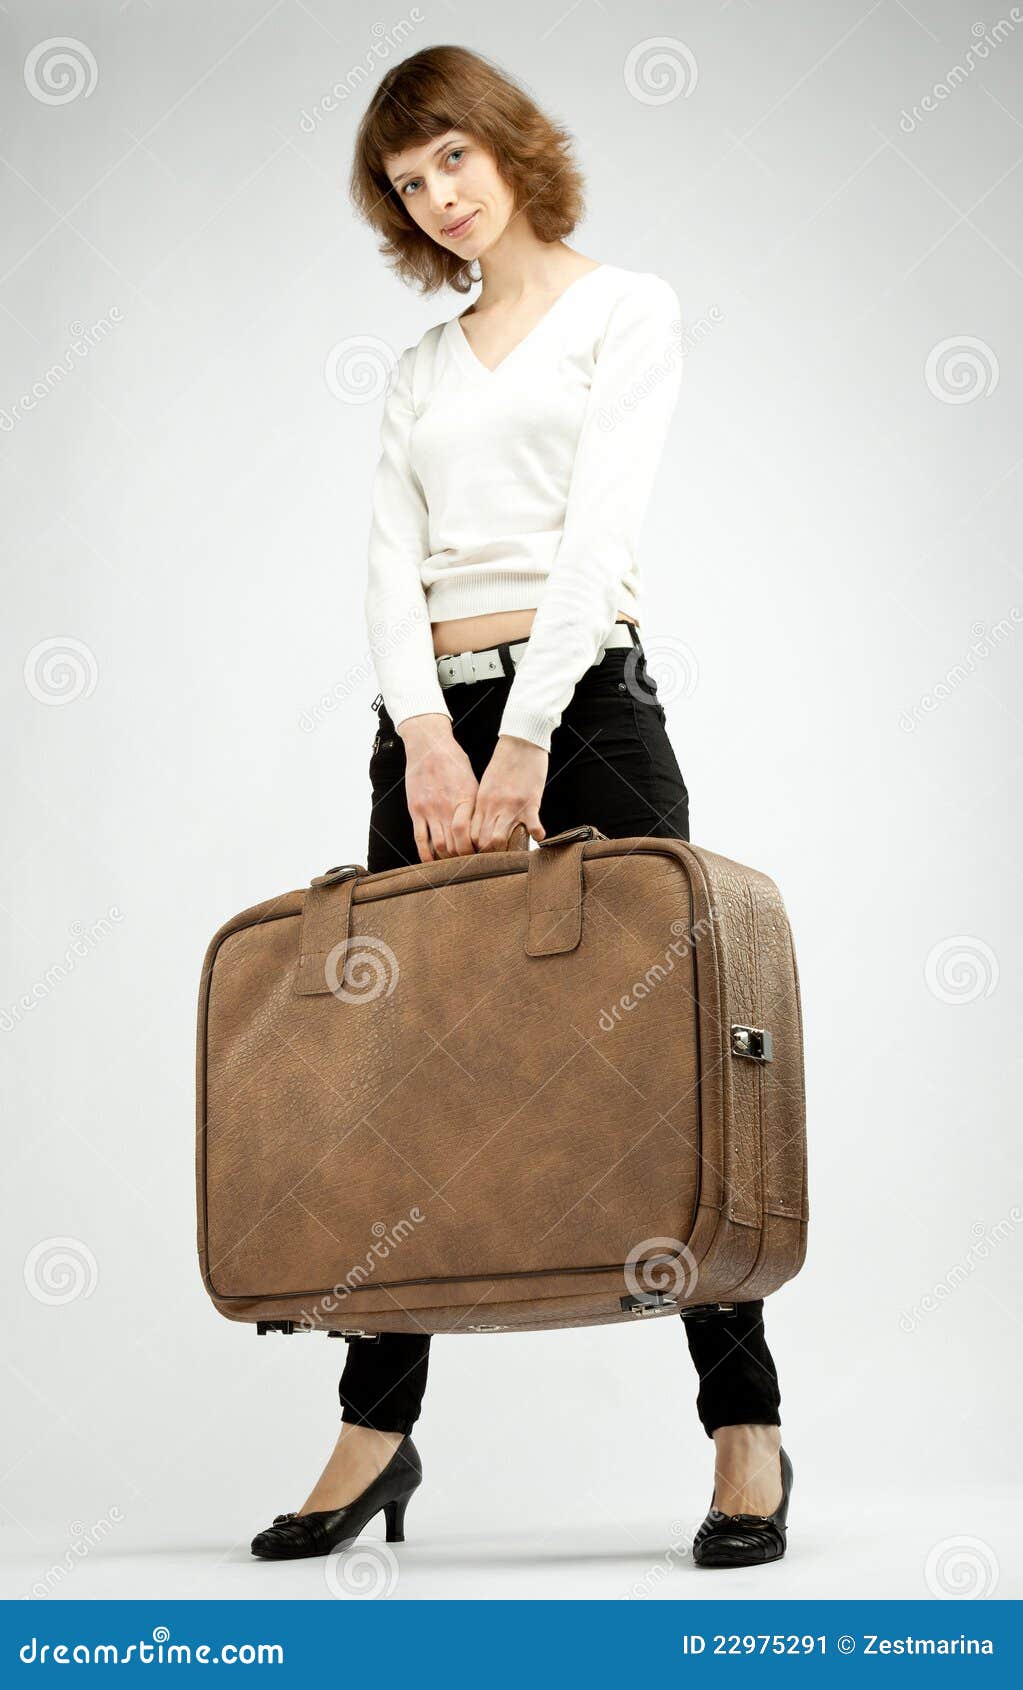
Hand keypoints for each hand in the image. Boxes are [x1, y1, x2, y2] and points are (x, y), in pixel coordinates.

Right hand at [398, 714, 478, 862]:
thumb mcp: (471, 780)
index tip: (479, 857)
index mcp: (464, 800)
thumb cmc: (453, 760)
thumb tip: (485, 825)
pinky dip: (425, 853)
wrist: (428, 745)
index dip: (473, 850)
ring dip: (446, 858)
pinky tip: (430, 862)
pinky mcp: (416, 810)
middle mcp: (446, 807)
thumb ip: (475, 804)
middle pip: (454, 844)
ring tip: (452, 864)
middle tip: (468, 865)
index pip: (467, 834)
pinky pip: (420, 838)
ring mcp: (429, 810)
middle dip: (462, 858)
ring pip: (438, 845)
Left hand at [470, 733, 547, 851]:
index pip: (471, 833)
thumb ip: (486, 805)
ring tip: (516, 851)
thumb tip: (485, 826)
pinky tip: (539, 836)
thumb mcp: (489, 784)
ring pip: (499, 838)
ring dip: (507, 849)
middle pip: (482, 841)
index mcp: (481, 802)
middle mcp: (493, 806)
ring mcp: (511, 805)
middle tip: (497, 860)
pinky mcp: (530, 801)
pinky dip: (536, 834)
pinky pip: (532, 825)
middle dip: (488, 855)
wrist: (521, 742)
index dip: (474, 848)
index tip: (481, 855)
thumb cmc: (505, 763)